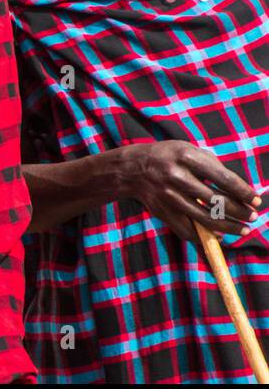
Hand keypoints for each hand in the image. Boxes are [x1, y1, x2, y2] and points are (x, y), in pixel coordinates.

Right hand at [118, 141, 260, 241]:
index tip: (257, 201)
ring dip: (229, 228)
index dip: (243, 192)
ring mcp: (168, 196)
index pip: (223, 178)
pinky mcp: (162, 211)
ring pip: (205, 219)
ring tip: (243, 229)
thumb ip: (213, 167)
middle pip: (217, 201)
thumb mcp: (189, 151)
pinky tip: (219, 235)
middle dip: (240, 212)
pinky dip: (205, 237)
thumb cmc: (168, 157)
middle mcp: (177, 177)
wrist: (132, 168)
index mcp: (187, 157)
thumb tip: (240, 191)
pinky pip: (187, 230)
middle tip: (253, 217)